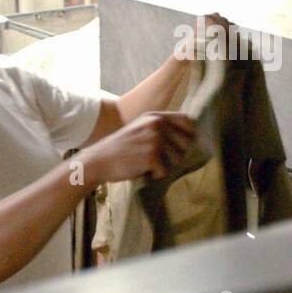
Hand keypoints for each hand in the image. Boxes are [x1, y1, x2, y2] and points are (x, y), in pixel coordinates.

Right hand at [79, 111, 196, 183]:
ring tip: (147, 164)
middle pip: (186, 143)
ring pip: (178, 159)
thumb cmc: (122, 148)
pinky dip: (155, 175)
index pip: (187, 121)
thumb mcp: (140, 129)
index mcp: (155, 116)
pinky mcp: (152, 156)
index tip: (181, 146)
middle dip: (176, 155)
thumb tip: (192, 137)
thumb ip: (161, 128)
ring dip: (165, 166)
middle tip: (158, 159)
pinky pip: (165, 171)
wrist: (99, 160)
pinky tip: (142, 170)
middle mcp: (157, 124)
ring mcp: (154, 139)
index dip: (189, 135)